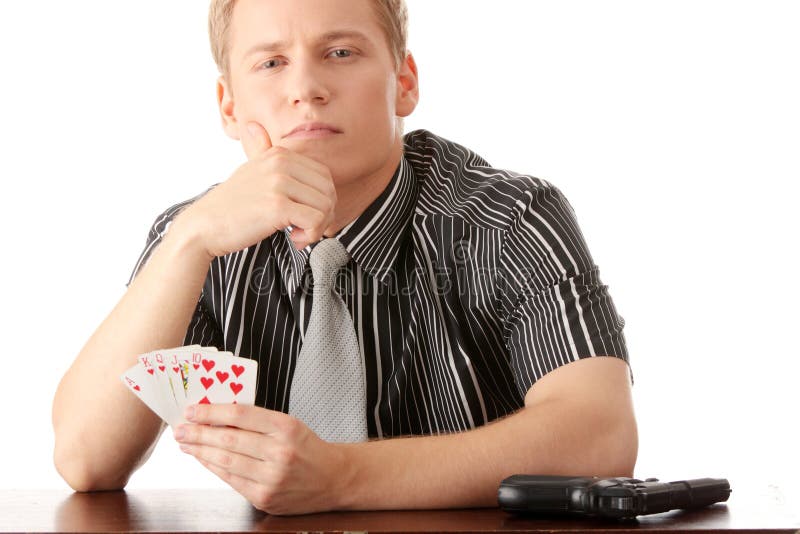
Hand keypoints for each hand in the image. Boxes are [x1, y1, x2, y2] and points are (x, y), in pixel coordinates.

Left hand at [173, 404, 352, 514]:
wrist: (333, 479)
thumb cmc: (307, 447)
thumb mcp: (289, 425)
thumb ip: (257, 421)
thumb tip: (216, 416)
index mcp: (286, 427)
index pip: (239, 415)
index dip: (211, 412)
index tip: (192, 410)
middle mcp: (280, 453)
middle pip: (228, 440)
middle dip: (198, 433)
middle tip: (180, 428)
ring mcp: (272, 478)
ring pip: (226, 462)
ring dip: (200, 451)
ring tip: (186, 443)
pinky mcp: (265, 497)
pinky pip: (231, 480)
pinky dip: (214, 468)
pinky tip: (203, 459)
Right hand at [175, 122, 336, 257]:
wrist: (204, 225)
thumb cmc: (230, 204)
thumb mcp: (248, 169)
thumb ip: (259, 150)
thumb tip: (253, 125)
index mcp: (279, 154)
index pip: (324, 176)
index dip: (322, 200)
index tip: (304, 215)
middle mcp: (280, 164)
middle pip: (329, 191)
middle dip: (323, 215)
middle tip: (304, 228)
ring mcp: (279, 183)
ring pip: (325, 207)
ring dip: (316, 228)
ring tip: (296, 234)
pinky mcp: (278, 206)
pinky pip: (315, 221)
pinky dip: (310, 235)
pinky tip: (293, 238)